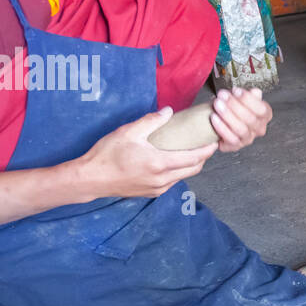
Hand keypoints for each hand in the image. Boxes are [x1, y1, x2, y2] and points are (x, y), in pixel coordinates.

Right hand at [73, 107, 218, 198]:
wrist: (91, 179)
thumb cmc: (107, 154)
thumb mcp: (128, 132)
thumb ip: (151, 121)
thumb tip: (168, 111)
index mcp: (160, 163)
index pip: (194, 158)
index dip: (207, 150)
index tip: (214, 142)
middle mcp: (162, 179)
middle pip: (193, 170)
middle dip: (202, 158)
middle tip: (204, 145)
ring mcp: (157, 188)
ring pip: (182, 177)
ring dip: (190, 166)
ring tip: (190, 152)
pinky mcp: (150, 193)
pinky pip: (171, 182)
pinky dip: (177, 172)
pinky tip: (171, 162)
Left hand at [211, 86, 271, 152]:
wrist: (219, 120)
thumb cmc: (232, 108)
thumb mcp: (241, 98)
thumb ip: (250, 95)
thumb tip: (256, 92)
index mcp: (264, 116)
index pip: (262, 110)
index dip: (248, 100)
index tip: (235, 90)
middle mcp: (258, 129)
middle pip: (250, 119)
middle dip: (234, 105)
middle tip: (223, 96)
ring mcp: (247, 138)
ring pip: (241, 129)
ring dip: (227, 115)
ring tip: (217, 104)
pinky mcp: (236, 146)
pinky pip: (230, 139)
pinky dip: (221, 127)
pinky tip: (214, 117)